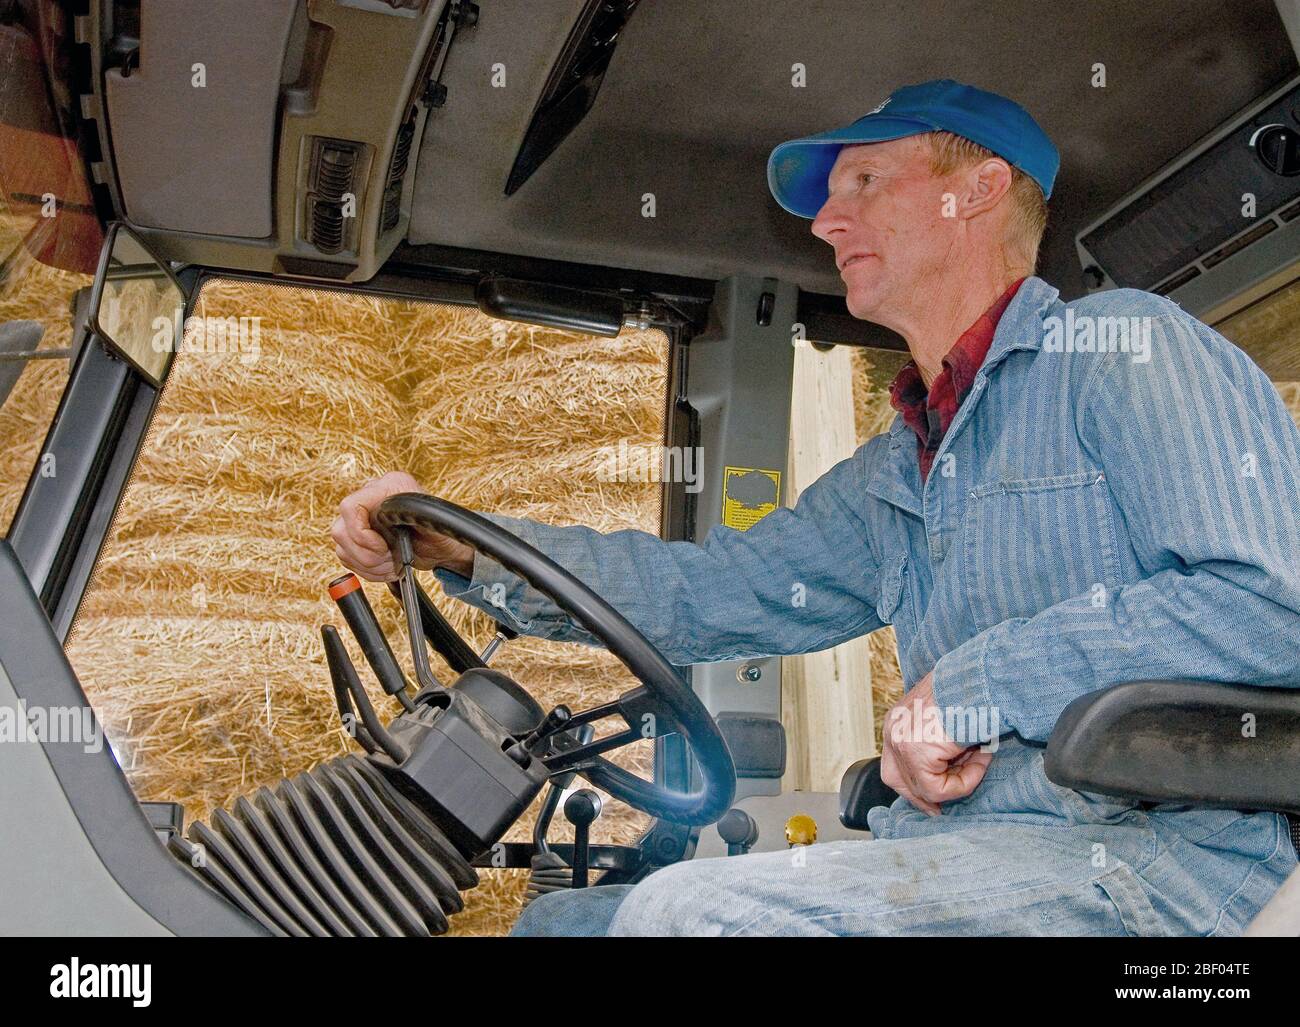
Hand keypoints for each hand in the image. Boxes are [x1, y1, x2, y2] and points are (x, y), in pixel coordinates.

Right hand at [330, 471, 474, 581]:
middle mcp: (371, 497)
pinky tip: (385, 567)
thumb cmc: (441, 534)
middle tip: (390, 559)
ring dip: (368, 564)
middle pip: (341, 530)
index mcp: (390, 486)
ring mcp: (362, 516)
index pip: (350, 507)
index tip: (383, 547)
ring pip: (342, 546)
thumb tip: (394, 515)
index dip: (361, 534)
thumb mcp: (435, 524)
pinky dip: (366, 569)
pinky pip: (346, 556)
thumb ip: (416, 515)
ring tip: (391, 564)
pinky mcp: (357, 535)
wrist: (442, 547)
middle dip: (367, 555)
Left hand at [879, 671, 992, 815]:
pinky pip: (939, 789)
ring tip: (983, 757)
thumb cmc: (973, 689)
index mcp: (897, 719)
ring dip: (959, 781)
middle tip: (942, 808)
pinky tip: (982, 758)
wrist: (981, 676)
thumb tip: (952, 770)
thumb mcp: (949, 716)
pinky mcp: (915, 753)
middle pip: (896, 780)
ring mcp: (900, 742)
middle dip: (922, 797)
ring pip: (924, 788)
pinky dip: (965, 782)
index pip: (894, 764)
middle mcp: (893, 730)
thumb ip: (940, 743)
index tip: (934, 800)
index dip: (913, 785)